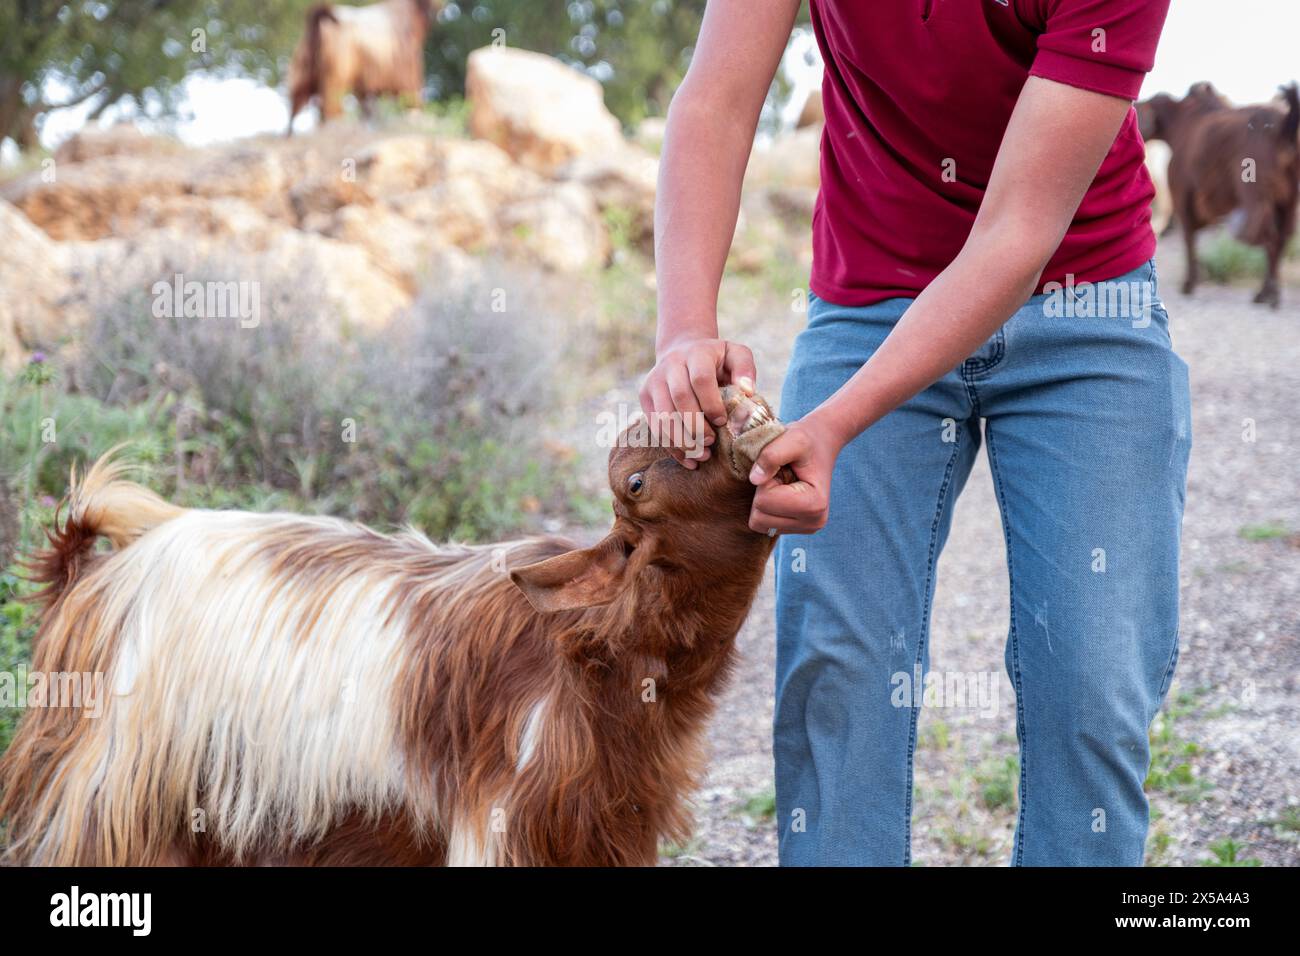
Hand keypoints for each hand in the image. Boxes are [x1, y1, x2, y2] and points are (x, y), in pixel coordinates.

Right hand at [639, 335, 757, 468]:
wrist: (682, 349)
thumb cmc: (716, 360)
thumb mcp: (735, 355)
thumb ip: (745, 369)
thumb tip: (747, 391)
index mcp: (696, 353)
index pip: (700, 379)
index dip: (711, 403)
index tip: (722, 421)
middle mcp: (671, 364)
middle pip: (680, 398)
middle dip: (696, 426)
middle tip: (711, 442)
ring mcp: (655, 380)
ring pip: (663, 415)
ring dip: (683, 440)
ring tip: (702, 455)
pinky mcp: (645, 396)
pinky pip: (655, 426)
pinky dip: (672, 446)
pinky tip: (689, 459)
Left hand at [747, 411, 844, 534]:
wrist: (820, 445)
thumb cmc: (806, 442)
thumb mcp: (791, 439)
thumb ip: (771, 455)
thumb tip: (754, 479)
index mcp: (814, 504)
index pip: (764, 502)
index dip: (765, 480)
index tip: (783, 469)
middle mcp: (813, 522)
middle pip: (759, 518)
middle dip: (763, 493)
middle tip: (781, 476)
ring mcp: (805, 528)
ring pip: (759, 524)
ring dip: (764, 500)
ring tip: (782, 483)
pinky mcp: (795, 528)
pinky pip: (763, 525)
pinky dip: (766, 507)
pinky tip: (781, 493)